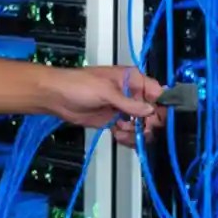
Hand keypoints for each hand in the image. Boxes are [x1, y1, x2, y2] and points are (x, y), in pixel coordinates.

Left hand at [43, 66, 166, 147]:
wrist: (56, 97)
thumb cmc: (78, 85)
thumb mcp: (105, 91)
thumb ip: (129, 103)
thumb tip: (150, 111)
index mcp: (133, 80)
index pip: (157, 93)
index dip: (162, 107)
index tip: (158, 120)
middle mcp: (131, 94)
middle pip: (153, 113)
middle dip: (148, 124)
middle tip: (140, 129)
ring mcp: (124, 109)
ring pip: (142, 126)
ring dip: (136, 133)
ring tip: (121, 130)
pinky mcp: (115, 121)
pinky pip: (129, 133)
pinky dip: (127, 137)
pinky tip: (118, 135)